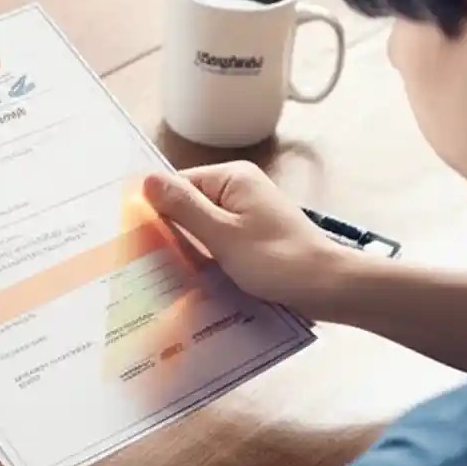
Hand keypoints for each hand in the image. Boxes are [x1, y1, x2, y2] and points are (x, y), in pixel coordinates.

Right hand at [142, 161, 355, 317]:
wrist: (329, 287)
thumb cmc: (277, 260)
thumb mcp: (223, 235)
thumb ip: (183, 207)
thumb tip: (145, 180)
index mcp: (233, 178)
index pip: (177, 185)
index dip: (157, 211)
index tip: (137, 241)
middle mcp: (241, 188)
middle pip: (189, 205)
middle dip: (172, 232)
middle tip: (149, 263)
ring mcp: (250, 212)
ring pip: (204, 226)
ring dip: (190, 248)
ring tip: (170, 275)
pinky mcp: (256, 235)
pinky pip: (221, 240)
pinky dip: (209, 257)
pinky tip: (198, 279)